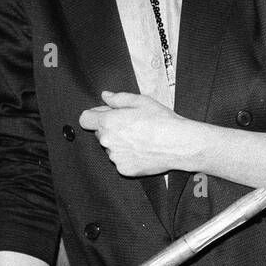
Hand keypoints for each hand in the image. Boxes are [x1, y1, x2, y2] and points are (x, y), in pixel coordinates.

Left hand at [79, 92, 196, 176]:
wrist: (179, 144)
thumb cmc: (162, 121)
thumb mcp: (142, 101)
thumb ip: (119, 98)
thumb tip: (105, 97)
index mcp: (108, 122)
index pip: (85, 119)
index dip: (95, 115)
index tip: (105, 115)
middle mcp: (107, 141)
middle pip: (99, 133)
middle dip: (111, 129)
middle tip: (132, 125)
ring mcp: (115, 157)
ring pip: (111, 148)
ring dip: (120, 143)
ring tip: (141, 138)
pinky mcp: (124, 169)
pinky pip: (120, 161)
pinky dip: (128, 156)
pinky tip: (143, 150)